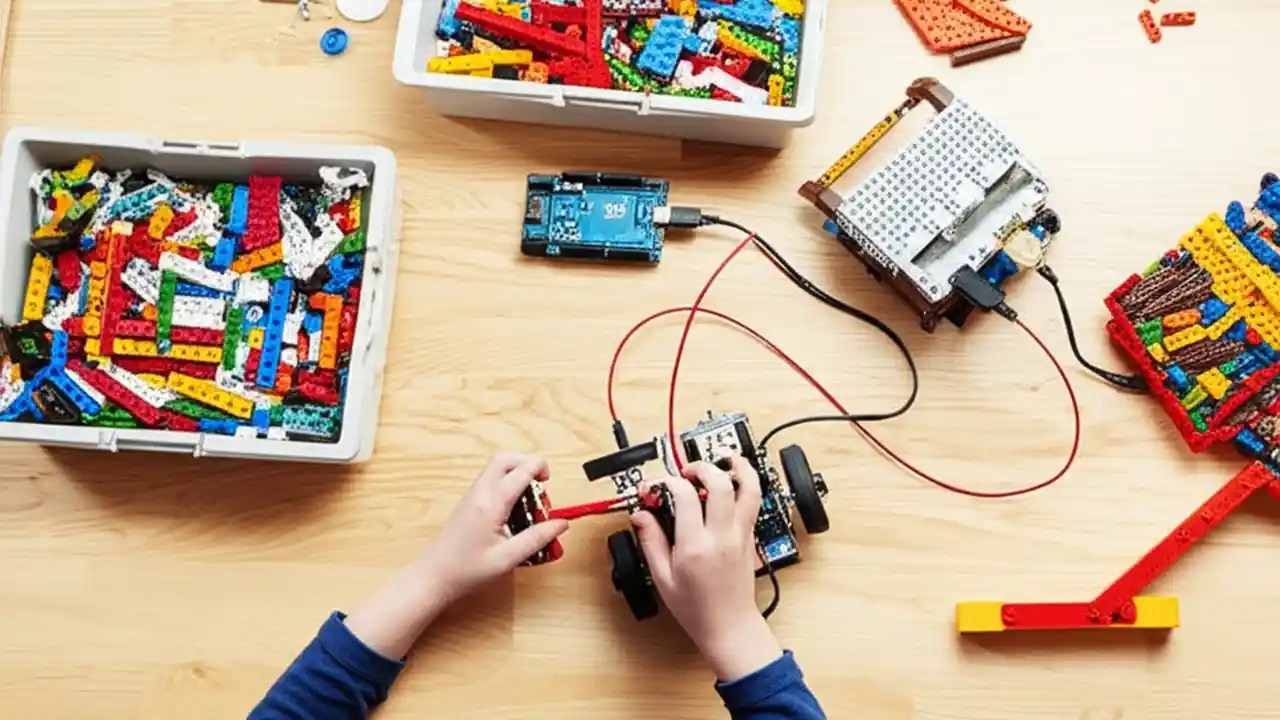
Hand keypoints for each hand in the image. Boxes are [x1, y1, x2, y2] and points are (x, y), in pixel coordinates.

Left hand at [345, 453, 568, 658]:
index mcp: (491, 503)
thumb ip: (537, 538)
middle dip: (527, 462)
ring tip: (530, 500)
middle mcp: (480, 493)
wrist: (433, 577)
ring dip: (517, 473)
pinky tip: (514, 510)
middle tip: (541, 483)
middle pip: (505, 459)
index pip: (520, 470)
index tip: (550, 483)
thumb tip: (561, 523)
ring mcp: (471, 496)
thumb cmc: (467, 571)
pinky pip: (490, 481)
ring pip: (496, 467)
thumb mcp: (508, 558)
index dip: (540, 468)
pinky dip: (507, 484)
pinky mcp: (468, 503)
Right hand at [632, 457, 781, 681]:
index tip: (659, 486)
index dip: (669, 482)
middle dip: (702, 467)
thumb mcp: (662, 577)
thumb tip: (640, 515)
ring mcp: (740, 536)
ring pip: (749, 489)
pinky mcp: (750, 538)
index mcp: (695, 546)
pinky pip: (753, 504)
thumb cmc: (696, 608)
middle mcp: (722, 537)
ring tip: (725, 458)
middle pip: (721, 484)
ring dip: (738, 467)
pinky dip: (746, 485)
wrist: (729, 626)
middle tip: (687, 470)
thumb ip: (651, 542)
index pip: (686, 496)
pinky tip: (734, 481)